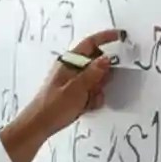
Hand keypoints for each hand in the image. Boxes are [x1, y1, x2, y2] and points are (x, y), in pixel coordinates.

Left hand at [0, 29, 122, 161]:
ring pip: (97, 80)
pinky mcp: (76, 93)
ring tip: (86, 101)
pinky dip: (92, 99)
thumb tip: (106, 58)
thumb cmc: (54, 106)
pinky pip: (93, 92)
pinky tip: (84, 107)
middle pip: (97, 63)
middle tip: (95, 88)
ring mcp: (74, 81)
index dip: (105, 38)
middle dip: (103, 76)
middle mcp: (71, 69)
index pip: (90, 44)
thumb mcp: (76, 89)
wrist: (39, 125)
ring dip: (97, 90)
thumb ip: (93, 73)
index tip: (121, 36)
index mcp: (68, 62)